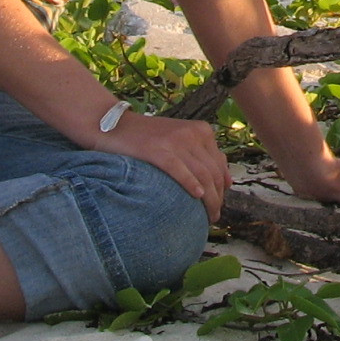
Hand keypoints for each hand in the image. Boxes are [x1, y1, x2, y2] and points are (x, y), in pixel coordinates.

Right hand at [106, 114, 230, 221]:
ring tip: (207, 218)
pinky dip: (191, 186)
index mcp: (201, 130)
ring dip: (209, 200)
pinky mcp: (158, 150)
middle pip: (214, 172)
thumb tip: (228, 183)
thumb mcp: (180, 139)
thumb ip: (203, 155)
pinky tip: (196, 198)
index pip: (220, 165)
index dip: (223, 189)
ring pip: (202, 175)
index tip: (219, 205)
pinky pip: (180, 171)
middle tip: (214, 217)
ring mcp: (176, 140)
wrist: (112, 123)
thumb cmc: (146, 137)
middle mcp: (193, 133)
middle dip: (218, 198)